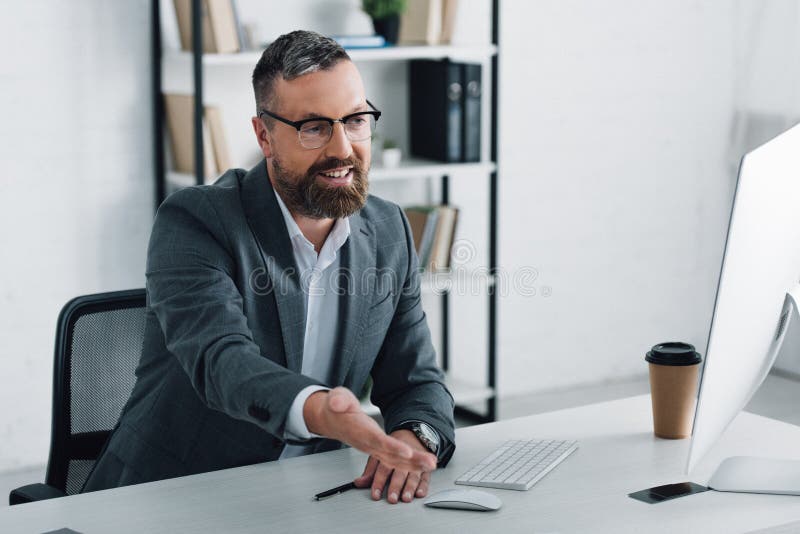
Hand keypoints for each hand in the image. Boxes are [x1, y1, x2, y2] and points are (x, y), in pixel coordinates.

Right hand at [303, 387, 436, 475]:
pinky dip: (408, 464)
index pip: (377, 441)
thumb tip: (337, 402)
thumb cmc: (336, 409)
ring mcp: (373, 449)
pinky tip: (422, 466)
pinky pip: (393, 461)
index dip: (393, 447)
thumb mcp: (335, 398)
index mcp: (360, 431)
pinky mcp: (377, 450)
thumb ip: (338, 400)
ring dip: (414, 465)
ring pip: (394, 461)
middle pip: (391, 455)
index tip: (408, 452)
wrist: (331, 420)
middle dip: (412, 460)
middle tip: (430, 462)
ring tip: (432, 464)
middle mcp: (367, 443)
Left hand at [353, 429, 432, 503]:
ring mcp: (415, 466)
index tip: (375, 495)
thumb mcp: (379, 457)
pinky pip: (425, 479)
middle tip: (392, 498)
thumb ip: (369, 472)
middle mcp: (403, 462)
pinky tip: (420, 493)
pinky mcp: (425, 470)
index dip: (378, 483)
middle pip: (399, 475)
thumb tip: (358, 483)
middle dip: (395, 487)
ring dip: (409, 488)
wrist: (412, 436)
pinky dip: (423, 486)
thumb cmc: (394, 451)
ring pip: (412, 477)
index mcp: (390, 458)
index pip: (383, 471)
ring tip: (406, 497)